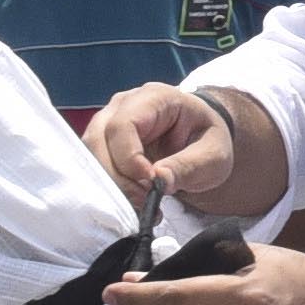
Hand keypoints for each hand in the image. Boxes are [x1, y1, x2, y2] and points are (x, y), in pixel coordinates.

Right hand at [92, 82, 280, 218]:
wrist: (200, 139)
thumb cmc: (207, 140)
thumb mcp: (213, 155)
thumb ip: (189, 166)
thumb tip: (159, 181)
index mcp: (154, 98)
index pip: (123, 125)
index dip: (129, 159)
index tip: (150, 185)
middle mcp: (123, 105)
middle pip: (98, 139)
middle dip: (118, 178)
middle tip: (145, 202)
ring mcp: (109, 123)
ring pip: (91, 156)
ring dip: (112, 186)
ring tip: (142, 206)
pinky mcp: (104, 144)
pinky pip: (95, 167)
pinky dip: (110, 188)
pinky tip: (134, 202)